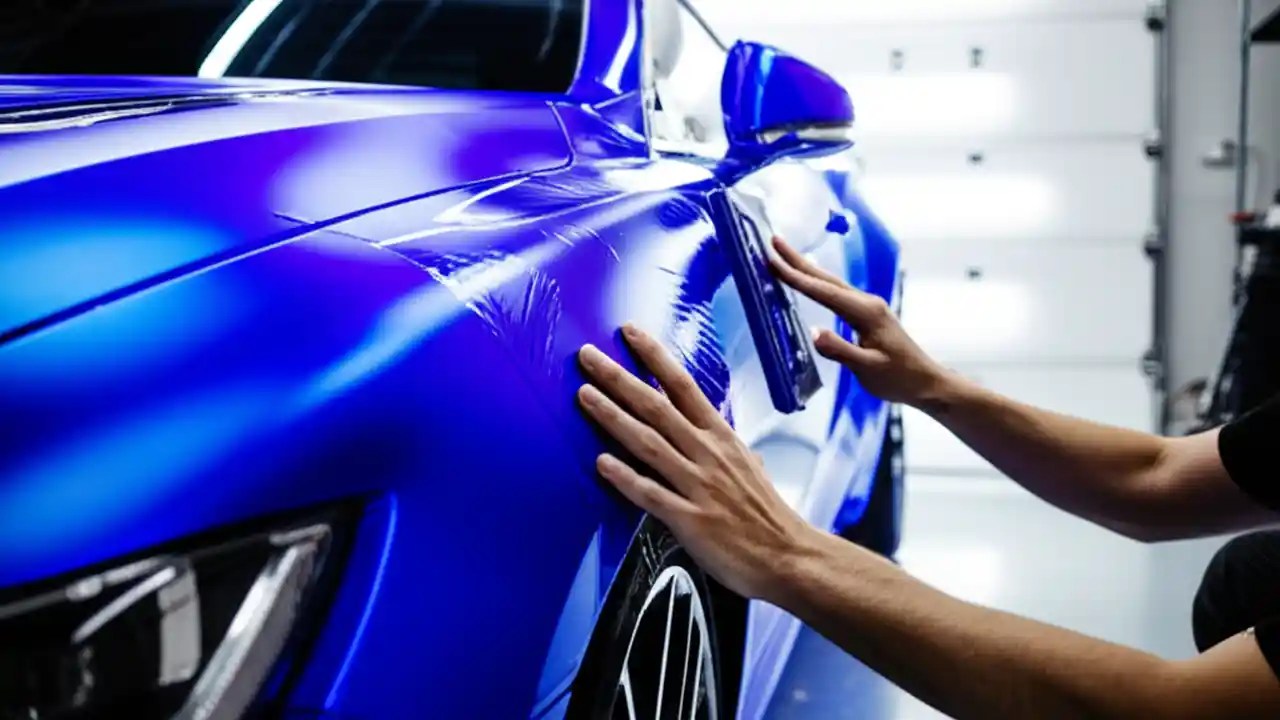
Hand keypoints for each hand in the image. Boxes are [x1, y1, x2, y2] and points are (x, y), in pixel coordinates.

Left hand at [576, 326, 821, 601]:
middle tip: (588, 356)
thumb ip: (725, 448)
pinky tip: (602, 463)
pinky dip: (626, 477)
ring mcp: (698, 485)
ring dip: (613, 417)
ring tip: (585, 395)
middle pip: (657, 406)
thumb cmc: (767, 515)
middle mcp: (708, 454)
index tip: (629, 332)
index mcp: (721, 437)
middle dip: (619, 378)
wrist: (789, 557)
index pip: (683, 386)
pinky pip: (651, 493)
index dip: (654, 357)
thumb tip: (716, 435)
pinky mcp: (690, 519)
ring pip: (648, 442)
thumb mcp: (750, 466)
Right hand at [769, 236, 950, 407]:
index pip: (823, 292)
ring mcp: (868, 306)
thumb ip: (839, 350)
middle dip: (798, 260)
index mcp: (865, 312)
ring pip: (831, 283)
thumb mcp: (867, 369)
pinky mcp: (867, 314)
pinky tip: (813, 278)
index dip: (796, 277)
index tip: (772, 262)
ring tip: (785, 255)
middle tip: (775, 241)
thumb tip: (812, 332)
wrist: (925, 382)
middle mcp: (866, 302)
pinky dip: (818, 282)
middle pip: (826, 278)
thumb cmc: (897, 378)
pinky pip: (837, 292)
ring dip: (807, 268)